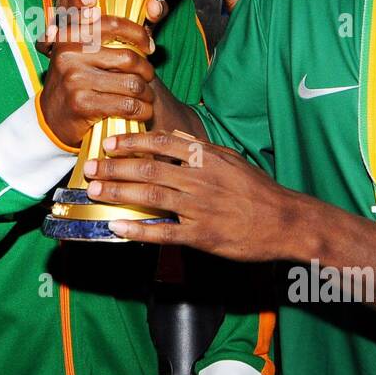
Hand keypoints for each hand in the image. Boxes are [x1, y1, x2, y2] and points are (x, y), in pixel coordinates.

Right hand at [36, 0, 160, 147]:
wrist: (51, 118)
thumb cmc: (77, 80)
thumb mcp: (82, 51)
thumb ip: (108, 31)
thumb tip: (155, 7)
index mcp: (70, 34)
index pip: (113, 24)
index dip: (139, 34)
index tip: (149, 47)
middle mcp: (69, 53)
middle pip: (128, 58)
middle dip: (147, 71)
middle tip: (149, 78)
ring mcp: (74, 78)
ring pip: (132, 84)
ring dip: (147, 94)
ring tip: (146, 97)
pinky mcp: (81, 104)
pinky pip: (127, 105)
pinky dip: (142, 111)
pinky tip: (142, 112)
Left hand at [83, 131, 311, 260]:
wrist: (286, 221)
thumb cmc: (257, 190)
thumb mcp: (230, 159)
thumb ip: (200, 149)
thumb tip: (173, 139)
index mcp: (206, 158)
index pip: (161, 143)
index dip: (131, 143)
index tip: (108, 144)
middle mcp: (199, 180)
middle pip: (148, 170)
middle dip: (114, 169)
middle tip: (89, 169)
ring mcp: (199, 209)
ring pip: (151, 198)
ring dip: (118, 194)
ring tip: (95, 192)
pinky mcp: (202, 236)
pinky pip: (164, 233)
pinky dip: (138, 231)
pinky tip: (117, 228)